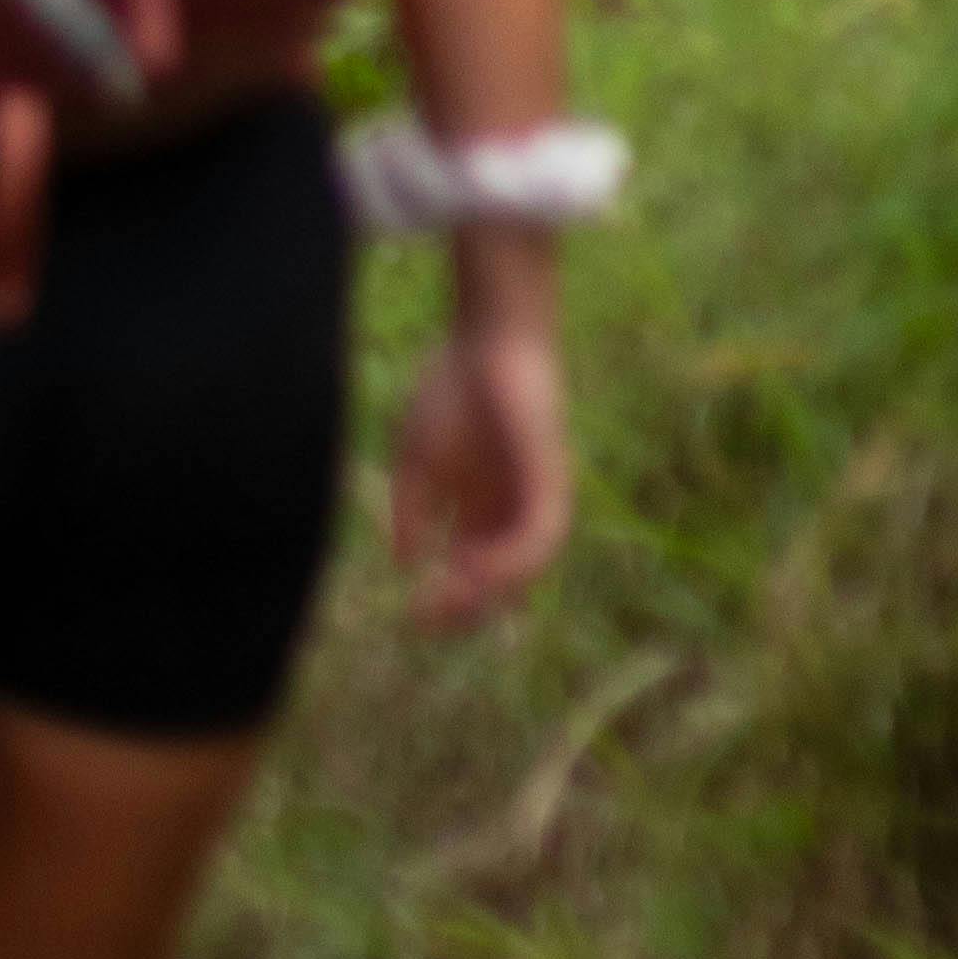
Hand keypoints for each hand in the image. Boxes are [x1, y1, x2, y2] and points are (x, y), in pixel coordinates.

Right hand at [389, 321, 570, 627]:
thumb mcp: (416, 458)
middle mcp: (511, 516)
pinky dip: (511, 559)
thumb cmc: (452, 388)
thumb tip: (404, 563)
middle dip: (465, 609)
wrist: (487, 338)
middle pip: (499, 584)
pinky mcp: (552, 485)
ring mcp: (535, 503)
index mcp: (480, 512)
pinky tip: (476, 565)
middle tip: (429, 620)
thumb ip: (410, 510)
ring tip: (451, 597)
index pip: (469, 576)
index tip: (409, 619)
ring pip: (523, 570)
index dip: (444, 601)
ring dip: (489, 591)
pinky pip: (540, 538)